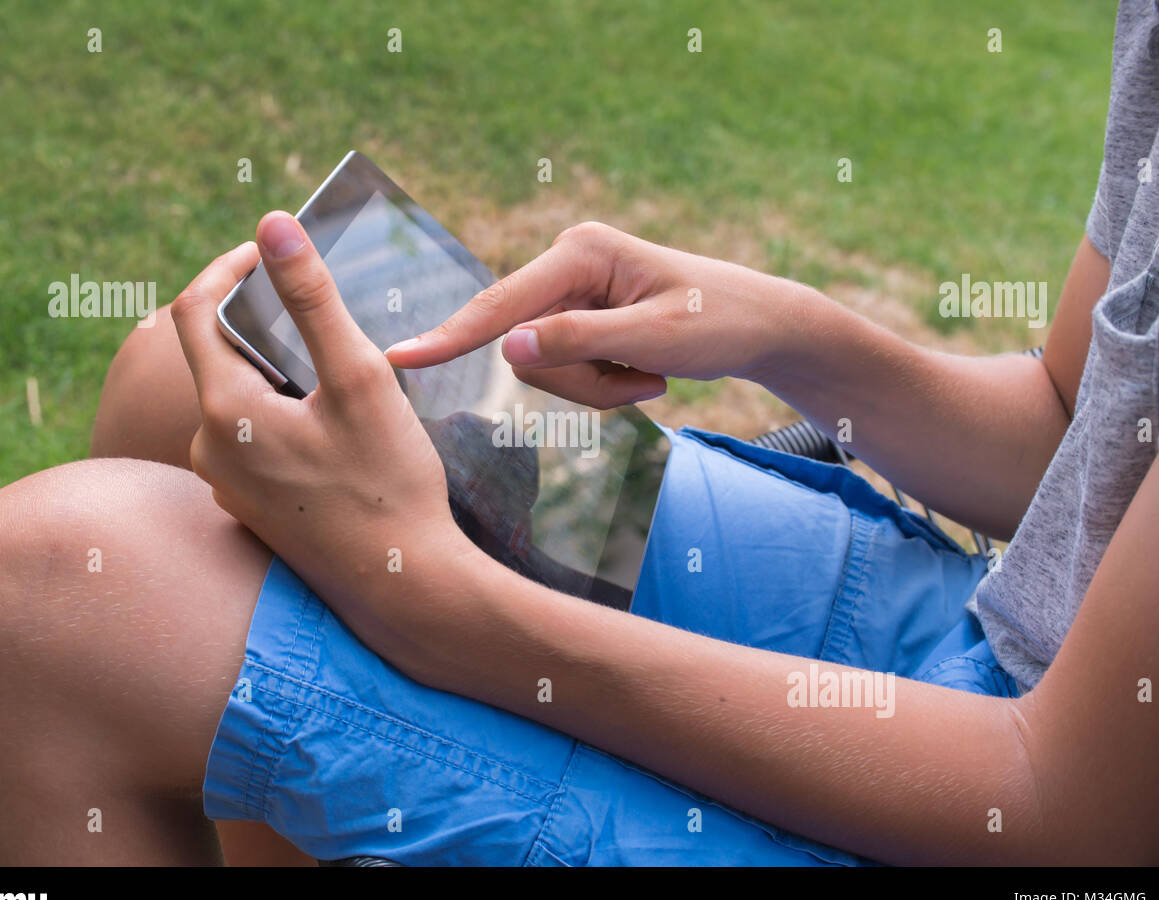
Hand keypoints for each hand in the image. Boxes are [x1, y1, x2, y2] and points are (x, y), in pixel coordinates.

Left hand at [170, 213, 481, 662]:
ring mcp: (225, 484)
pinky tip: (335, 429)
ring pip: (238, 400)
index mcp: (223, 411)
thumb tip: (273, 224)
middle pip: (218, 356)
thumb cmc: (387, 484)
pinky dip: (281, 414)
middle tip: (318, 309)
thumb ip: (311, 299)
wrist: (402, 586)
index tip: (270, 250)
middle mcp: (207, 449)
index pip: (194, 310)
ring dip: (275, 372)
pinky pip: (251, 439)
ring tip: (336, 371)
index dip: (228, 268)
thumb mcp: (356, 379)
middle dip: (261, 322)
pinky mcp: (248, 507)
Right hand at [384, 221, 813, 407]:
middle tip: (644, 378)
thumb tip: (507, 349)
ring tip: (649, 372)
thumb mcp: (654, 338)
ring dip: (598, 388)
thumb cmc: (717, 323)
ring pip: (544, 369)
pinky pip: (565, 373)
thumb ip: (579, 342)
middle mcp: (566, 265)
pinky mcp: (577, 318)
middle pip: (526, 350)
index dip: (451, 337)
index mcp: (580, 253)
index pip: (502, 305)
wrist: (758, 326)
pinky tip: (643, 371)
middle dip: (582, 382)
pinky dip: (605, 387)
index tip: (399, 358)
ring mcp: (569, 294)